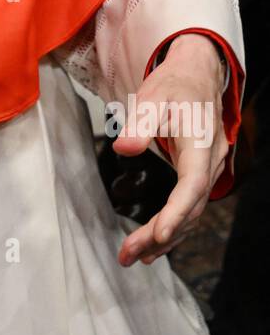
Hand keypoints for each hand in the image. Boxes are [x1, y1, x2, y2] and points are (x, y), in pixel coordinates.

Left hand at [111, 35, 228, 267]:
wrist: (196, 76)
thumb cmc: (174, 86)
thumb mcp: (152, 97)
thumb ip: (138, 124)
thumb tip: (123, 148)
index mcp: (201, 143)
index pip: (192, 185)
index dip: (177, 212)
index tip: (158, 233)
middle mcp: (210, 162)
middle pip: (190, 208)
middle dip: (162, 235)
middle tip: (129, 255)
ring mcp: (207, 171)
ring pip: (191, 213)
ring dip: (165, 238)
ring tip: (135, 258)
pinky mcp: (199, 175)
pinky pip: (189, 207)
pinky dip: (173, 227)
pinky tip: (153, 244)